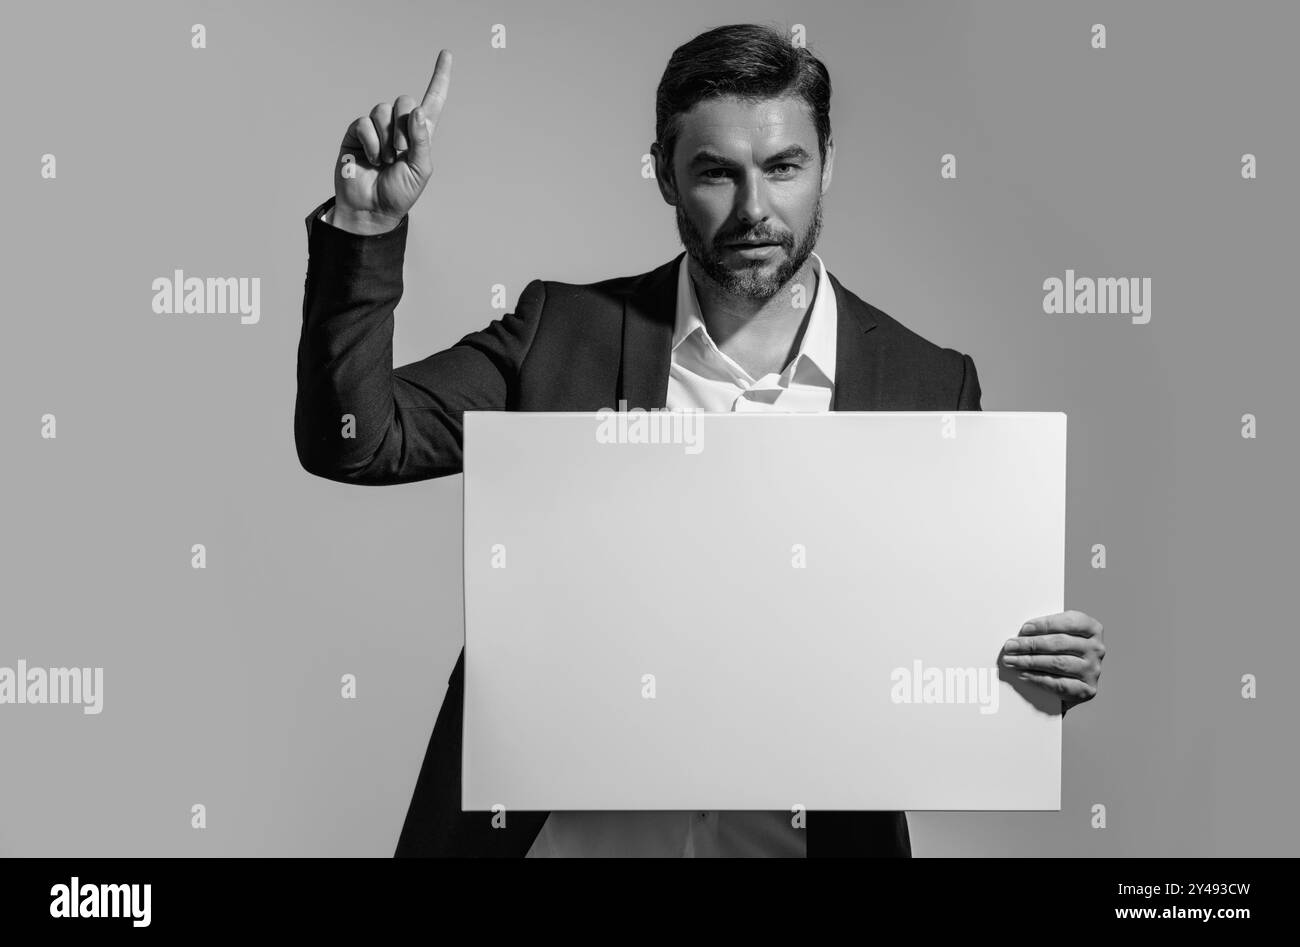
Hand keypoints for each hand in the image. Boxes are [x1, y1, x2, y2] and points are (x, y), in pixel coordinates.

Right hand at [332, 49, 452, 233]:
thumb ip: (422, 141)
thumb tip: (417, 111)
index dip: (440, 78)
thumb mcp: (420, 171)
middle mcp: (399, 126)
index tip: (446, 54)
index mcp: (420, 134)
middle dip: (405, 126)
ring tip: (386, 160)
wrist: (371, 209)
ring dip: (387, 137)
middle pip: (405, 100)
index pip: (433, 101)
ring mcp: (377, 128)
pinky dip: (371, 141)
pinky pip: (365, 123)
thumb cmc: (399, 194)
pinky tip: (372, 159)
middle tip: (402, 151)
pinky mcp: (357, 133)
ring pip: (383, 110)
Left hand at [1000, 610, 1104, 711]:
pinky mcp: (1087, 689)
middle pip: (1060, 643)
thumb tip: (1020, 634)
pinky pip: (1059, 684)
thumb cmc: (1062, 653)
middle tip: (1010, 646)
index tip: (1024, 629)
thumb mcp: (1059, 636)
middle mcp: (1096, 649)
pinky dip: (1038, 678)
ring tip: (1012, 660)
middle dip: (1031, 644)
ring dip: (1030, 661)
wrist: (1073, 683)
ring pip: (1058, 663)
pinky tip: (1024, 674)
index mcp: (1092, 629)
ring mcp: (1093, 670)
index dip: (1045, 624)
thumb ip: (1046, 631)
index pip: (1069, 622)